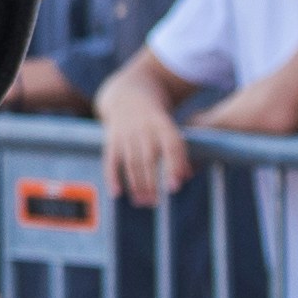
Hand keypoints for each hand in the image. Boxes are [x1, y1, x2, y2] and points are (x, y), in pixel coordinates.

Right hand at [101, 87, 189, 208]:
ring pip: (131, 162)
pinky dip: (112, 176)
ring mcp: (127, 133)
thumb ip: (179, 152)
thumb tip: (186, 177)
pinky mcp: (112, 138)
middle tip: (155, 203)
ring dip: (136, 184)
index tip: (174, 188)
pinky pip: (111, 159)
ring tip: (141, 202)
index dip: (174, 167)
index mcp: (164, 125)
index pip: (171, 147)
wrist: (129, 95)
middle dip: (152, 183)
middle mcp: (145, 129)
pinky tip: (116, 193)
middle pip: (149, 159)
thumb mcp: (170, 129)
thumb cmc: (156, 119)